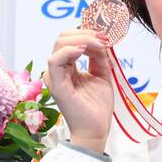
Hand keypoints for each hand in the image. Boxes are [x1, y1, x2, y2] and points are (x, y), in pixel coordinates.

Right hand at [46, 28, 117, 153]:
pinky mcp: (56, 84)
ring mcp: (55, 76)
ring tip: (99, 45)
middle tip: (104, 40)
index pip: (70, 39)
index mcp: (68, 66)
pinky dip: (69, 50)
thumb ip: (99, 57)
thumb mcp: (102, 74)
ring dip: (82, 39)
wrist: (95, 128)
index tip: (106, 37)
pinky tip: (84, 51)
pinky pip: (55, 60)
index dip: (87, 33)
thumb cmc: (97, 106)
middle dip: (85, 33)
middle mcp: (59, 69)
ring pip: (60, 43)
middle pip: (63, 37)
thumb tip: (101, 41)